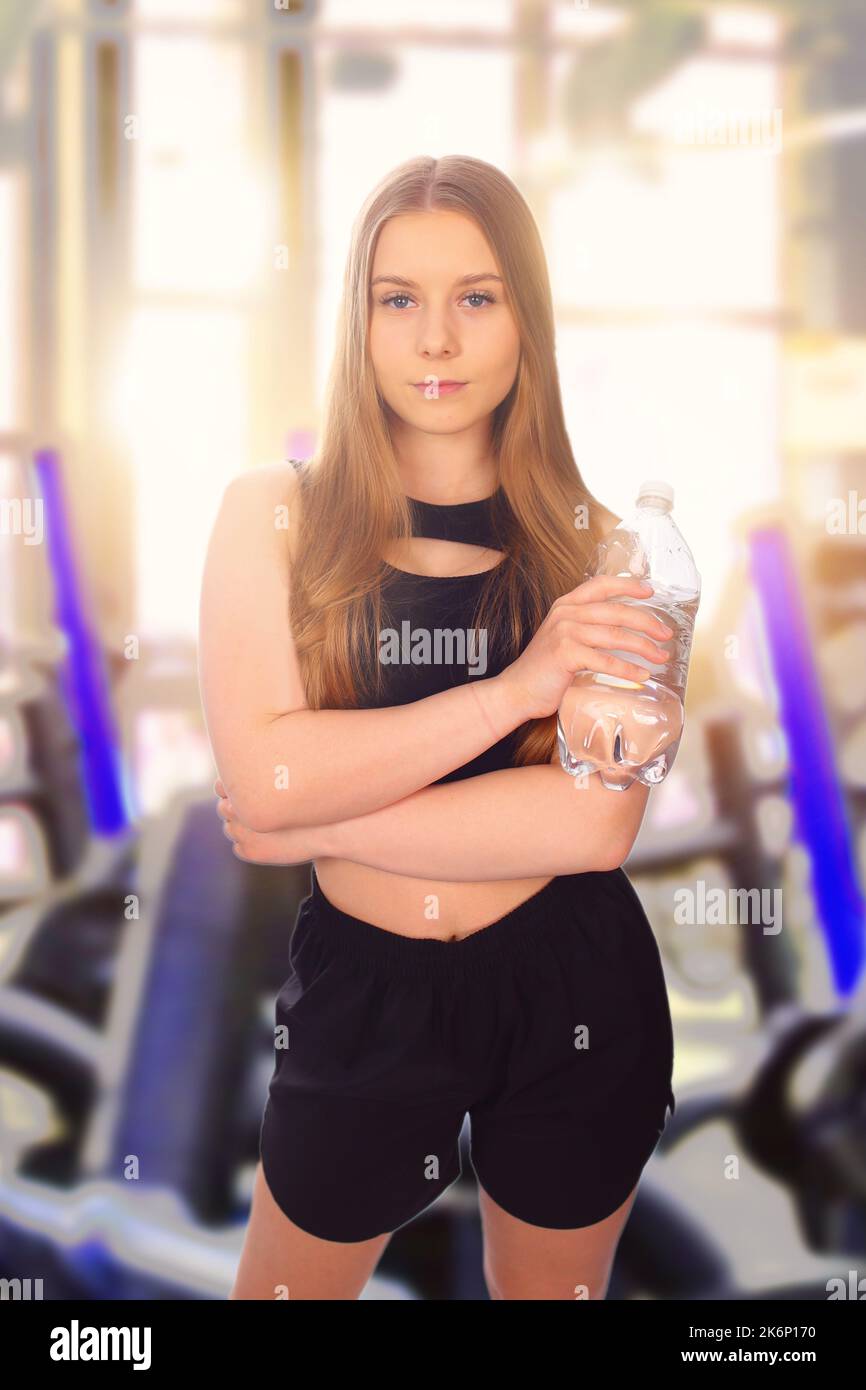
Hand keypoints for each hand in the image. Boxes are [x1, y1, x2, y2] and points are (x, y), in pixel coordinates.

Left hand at [213, 777, 326, 864]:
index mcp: (243, 789)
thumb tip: (251, 771)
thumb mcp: (287, 780)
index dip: (233, 789)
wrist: (328, 830)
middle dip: (234, 808)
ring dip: (240, 828)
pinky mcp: (249, 851)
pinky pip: (239, 848)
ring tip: (261, 826)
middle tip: (250, 809)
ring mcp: (242, 833)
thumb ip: (266, 779)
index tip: (245, 790)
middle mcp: (236, 811)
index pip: (222, 787)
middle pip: (222, 808)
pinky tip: (265, 840)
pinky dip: (247, 844)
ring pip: (229, 830)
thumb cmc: (312, 802)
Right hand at [499, 575, 673, 720]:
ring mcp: (565, 632)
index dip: (628, 585)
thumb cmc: (545, 668)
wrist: (517, 690)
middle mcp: (566, 613)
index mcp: (566, 605)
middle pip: (617, 611)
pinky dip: (627, 669)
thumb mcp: (564, 637)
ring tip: (660, 657)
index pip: (602, 585)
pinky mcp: (566, 654)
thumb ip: (587, 628)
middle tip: (666, 635)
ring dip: (643, 647)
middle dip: (647, 622)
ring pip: (615, 635)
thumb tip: (624, 630)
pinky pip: (605, 660)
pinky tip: (642, 675)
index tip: (650, 591)